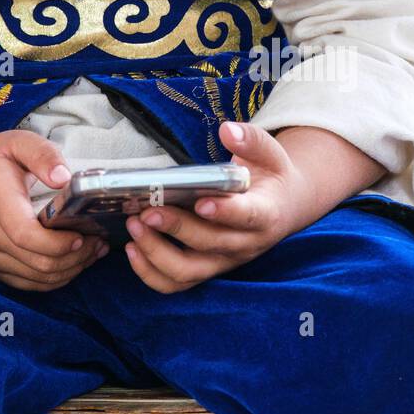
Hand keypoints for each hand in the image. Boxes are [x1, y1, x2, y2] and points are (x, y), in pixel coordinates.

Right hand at [0, 129, 109, 290]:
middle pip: (35, 262)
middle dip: (74, 258)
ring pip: (33, 278)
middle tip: (97, 244)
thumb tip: (65, 178)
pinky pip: (24, 283)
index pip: (25, 235)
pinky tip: (70, 264)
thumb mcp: (16, 142)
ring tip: (91, 253)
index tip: (82, 234)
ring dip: (68, 271)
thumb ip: (42, 155)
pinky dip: (51, 279)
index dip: (58, 243)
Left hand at [124, 119, 320, 292]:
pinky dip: (151, 272)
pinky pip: (176, 282)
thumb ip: (250, 140)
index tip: (201, 202)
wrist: (282, 206)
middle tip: (146, 211)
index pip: (247, 218)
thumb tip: (228, 130)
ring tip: (134, 225)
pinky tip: (132, 248)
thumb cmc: (270, 176)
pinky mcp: (206, 268)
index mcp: (265, 214)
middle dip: (176, 229)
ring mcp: (224, 260)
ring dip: (157, 254)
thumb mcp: (270, 152)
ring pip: (189, 272)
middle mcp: (244, 244)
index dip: (225, 213)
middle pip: (209, 244)